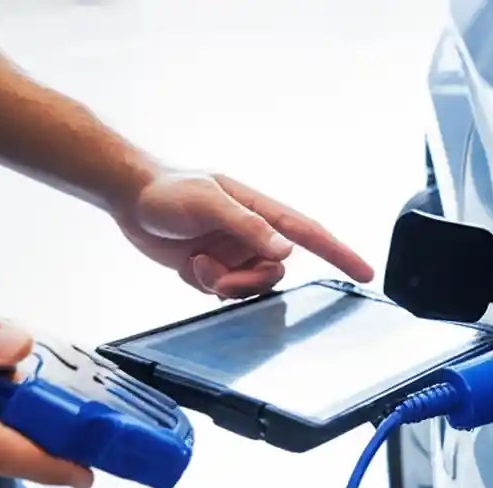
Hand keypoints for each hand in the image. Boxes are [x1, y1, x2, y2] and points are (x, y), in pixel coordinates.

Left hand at [113, 169, 373, 297]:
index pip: (310, 234)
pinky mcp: (211, 268)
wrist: (128, 197)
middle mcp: (251, 234)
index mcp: (261, 211)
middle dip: (249, 282)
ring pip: (249, 287)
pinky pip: (222, 292)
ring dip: (224, 284)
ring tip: (197, 264)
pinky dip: (205, 285)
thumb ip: (249, 227)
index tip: (364, 272)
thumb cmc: (168, 190)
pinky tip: (188, 264)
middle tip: (217, 277)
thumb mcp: (209, 202)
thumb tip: (286, 252)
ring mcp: (232, 252)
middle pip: (274, 273)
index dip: (340, 254)